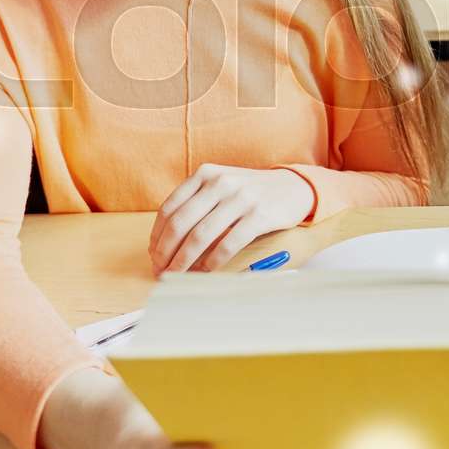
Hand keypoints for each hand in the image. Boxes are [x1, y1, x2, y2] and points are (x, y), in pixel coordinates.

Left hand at [149, 164, 313, 273]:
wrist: (294, 187)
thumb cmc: (251, 192)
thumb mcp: (221, 185)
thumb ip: (196, 202)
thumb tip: (165, 240)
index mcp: (205, 174)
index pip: (169, 209)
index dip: (157, 236)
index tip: (154, 255)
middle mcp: (220, 183)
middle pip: (181, 224)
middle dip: (166, 252)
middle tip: (161, 270)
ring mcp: (241, 198)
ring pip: (201, 236)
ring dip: (184, 261)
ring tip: (178, 274)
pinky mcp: (260, 215)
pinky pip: (228, 244)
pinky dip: (213, 261)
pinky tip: (205, 271)